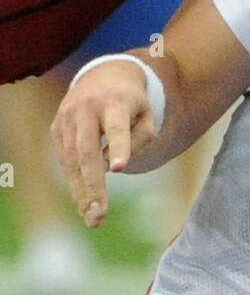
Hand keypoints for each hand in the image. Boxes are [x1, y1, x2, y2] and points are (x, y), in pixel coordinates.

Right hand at [50, 58, 157, 227]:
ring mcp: (67, 117)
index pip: (117, 127)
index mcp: (116, 101)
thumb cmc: (132, 103)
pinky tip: (84, 201)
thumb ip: (139, 140)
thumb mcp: (147, 116)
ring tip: (92, 218)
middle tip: (100, 215)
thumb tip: (111, 167)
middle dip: (93, 186)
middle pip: (87, 151)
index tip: (119, 167)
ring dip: (81, 192)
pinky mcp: (56, 127)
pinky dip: (74, 182)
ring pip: (71, 160)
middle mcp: (87, 108)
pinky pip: (65, 159)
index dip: (119, 147)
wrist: (104, 75)